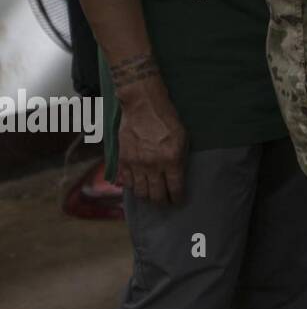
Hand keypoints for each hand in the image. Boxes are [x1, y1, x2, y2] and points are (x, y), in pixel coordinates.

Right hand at [115, 75, 187, 204]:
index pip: (175, 188)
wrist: (143, 106)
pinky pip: (127, 182)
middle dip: (162, 202)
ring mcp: (136, 164)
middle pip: (156, 195)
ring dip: (147, 197)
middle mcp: (153, 165)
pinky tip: (138, 185)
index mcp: (172, 159)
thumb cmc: (167, 119)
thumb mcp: (182, 138)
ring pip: (140, 192)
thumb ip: (180, 159)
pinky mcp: (123, 160)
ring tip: (152, 196)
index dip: (177, 198)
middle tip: (165, 202)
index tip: (178, 201)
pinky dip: (132, 187)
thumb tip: (177, 176)